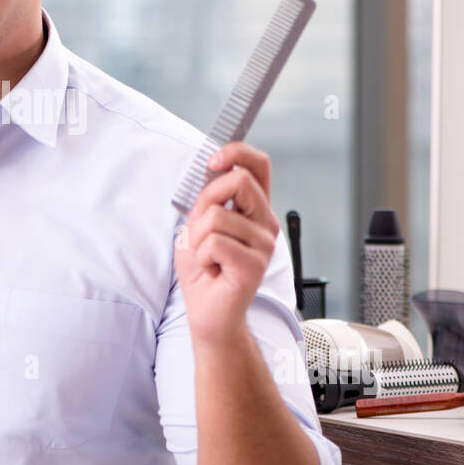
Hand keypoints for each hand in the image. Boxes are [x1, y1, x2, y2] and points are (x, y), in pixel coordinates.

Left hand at [174, 141, 279, 346]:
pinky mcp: (254, 265)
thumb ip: (208, 200)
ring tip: (207, 258)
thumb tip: (211, 172)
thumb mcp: (198, 225)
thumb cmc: (203, 269)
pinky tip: (212, 270)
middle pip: (239, 180)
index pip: (259, 165)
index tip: (212, 160)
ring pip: (216, 217)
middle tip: (199, 229)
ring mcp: (264, 244)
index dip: (237, 152)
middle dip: (206, 199)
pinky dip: (200, 256)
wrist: (207, 312)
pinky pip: (214, 243)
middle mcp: (265, 223)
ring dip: (198, 238)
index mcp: (254, 209)